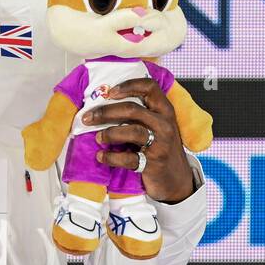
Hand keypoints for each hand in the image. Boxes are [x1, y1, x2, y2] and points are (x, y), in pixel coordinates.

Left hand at [79, 77, 195, 203]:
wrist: (177, 179)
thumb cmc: (161, 148)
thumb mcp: (158, 126)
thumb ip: (141, 114)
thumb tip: (104, 104)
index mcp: (165, 110)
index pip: (150, 87)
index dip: (128, 86)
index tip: (110, 92)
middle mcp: (164, 124)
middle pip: (132, 109)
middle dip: (106, 112)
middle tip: (88, 117)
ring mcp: (161, 144)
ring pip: (132, 131)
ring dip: (110, 133)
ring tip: (98, 138)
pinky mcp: (154, 164)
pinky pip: (129, 158)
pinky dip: (111, 157)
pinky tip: (101, 156)